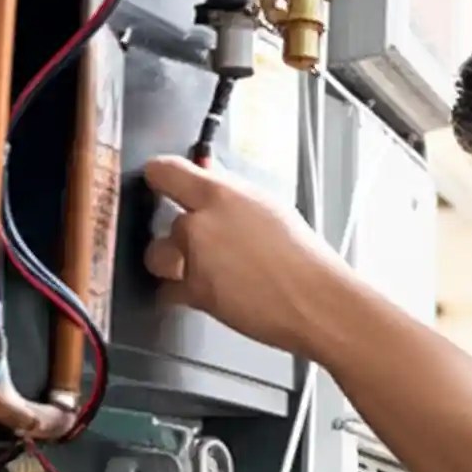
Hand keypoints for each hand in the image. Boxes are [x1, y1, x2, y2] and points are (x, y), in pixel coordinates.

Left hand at [141, 155, 347, 356]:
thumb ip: (232, 193)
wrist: (314, 300)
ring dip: (172, 262)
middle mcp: (201, 224)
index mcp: (222, 195)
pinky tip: (209, 289)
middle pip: (164, 221)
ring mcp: (194, 261)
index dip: (161, 176)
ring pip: (157, 256)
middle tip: (207, 242)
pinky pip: (169, 290)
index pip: (166, 172)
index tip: (161, 180)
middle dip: (181, 232)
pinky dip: (182, 292)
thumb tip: (210, 176)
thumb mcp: (271, 208)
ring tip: (204, 267)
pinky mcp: (194, 294)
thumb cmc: (304, 258)